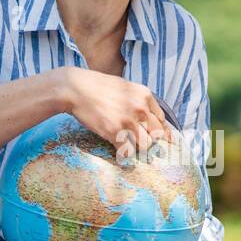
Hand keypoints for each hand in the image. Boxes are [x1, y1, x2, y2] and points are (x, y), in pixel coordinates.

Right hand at [55, 68, 172, 158]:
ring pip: (145, 145)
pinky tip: (118, 151)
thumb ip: (138, 100)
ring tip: (127, 144)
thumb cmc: (98, 87)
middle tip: (140, 143)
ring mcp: (128, 121)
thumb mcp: (125, 87)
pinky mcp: (115, 133)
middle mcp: (140, 108)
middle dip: (150, 140)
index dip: (162, 132)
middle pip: (156, 134)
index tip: (164, 141)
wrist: (76, 88)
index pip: (162, 119)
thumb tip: (148, 118)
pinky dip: (123, 154)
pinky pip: (127, 152)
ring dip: (137, 147)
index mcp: (145, 95)